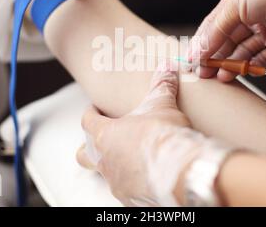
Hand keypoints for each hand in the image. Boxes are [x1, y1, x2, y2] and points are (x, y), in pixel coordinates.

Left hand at [77, 63, 208, 205]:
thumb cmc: (165, 136)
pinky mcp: (131, 200)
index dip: (90, 113)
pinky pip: (126, 190)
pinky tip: (148, 176)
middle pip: (83, 155)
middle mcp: (105, 162)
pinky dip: (133, 182)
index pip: (87, 122)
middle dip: (88, 147)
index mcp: (105, 136)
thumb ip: (162, 85)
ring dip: (115, 164)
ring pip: (106, 174)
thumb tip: (167, 65)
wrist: (182, 172)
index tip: (94, 108)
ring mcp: (117, 184)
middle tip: (101, 139)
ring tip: (132, 157)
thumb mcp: (163, 105)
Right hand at [190, 0, 265, 81]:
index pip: (214, 26)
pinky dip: (248, 68)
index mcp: (239, 1)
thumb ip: (215, 29)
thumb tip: (199, 48)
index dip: (202, 43)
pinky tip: (236, 74)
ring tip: (218, 76)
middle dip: (214, 57)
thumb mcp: (235, 4)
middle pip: (227, 42)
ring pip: (242, 53)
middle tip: (203, 71)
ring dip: (228, 65)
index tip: (192, 59)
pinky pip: (261, 61)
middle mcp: (253, 16)